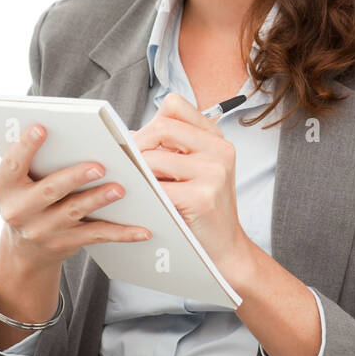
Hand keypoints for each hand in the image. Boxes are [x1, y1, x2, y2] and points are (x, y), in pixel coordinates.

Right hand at [0, 123, 151, 269]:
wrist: (24, 250)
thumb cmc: (28, 198)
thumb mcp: (19, 181)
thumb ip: (34, 159)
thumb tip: (68, 129)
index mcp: (5, 187)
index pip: (12, 165)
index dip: (25, 147)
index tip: (41, 128)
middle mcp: (19, 211)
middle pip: (48, 191)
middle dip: (74, 177)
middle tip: (99, 166)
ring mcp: (41, 230)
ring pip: (73, 212)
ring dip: (98, 199)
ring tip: (120, 189)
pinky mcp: (64, 243)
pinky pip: (96, 235)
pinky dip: (121, 232)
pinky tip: (142, 230)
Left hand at [132, 92, 252, 281]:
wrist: (227, 248)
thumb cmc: (203, 209)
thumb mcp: (196, 170)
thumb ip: (171, 148)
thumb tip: (127, 135)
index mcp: (216, 138)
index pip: (175, 106)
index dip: (151, 122)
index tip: (143, 144)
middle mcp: (219, 150)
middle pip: (161, 127)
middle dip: (138, 146)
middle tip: (131, 166)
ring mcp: (214, 173)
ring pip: (153, 159)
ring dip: (138, 174)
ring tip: (140, 187)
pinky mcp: (202, 197)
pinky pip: (156, 189)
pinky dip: (144, 195)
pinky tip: (145, 204)